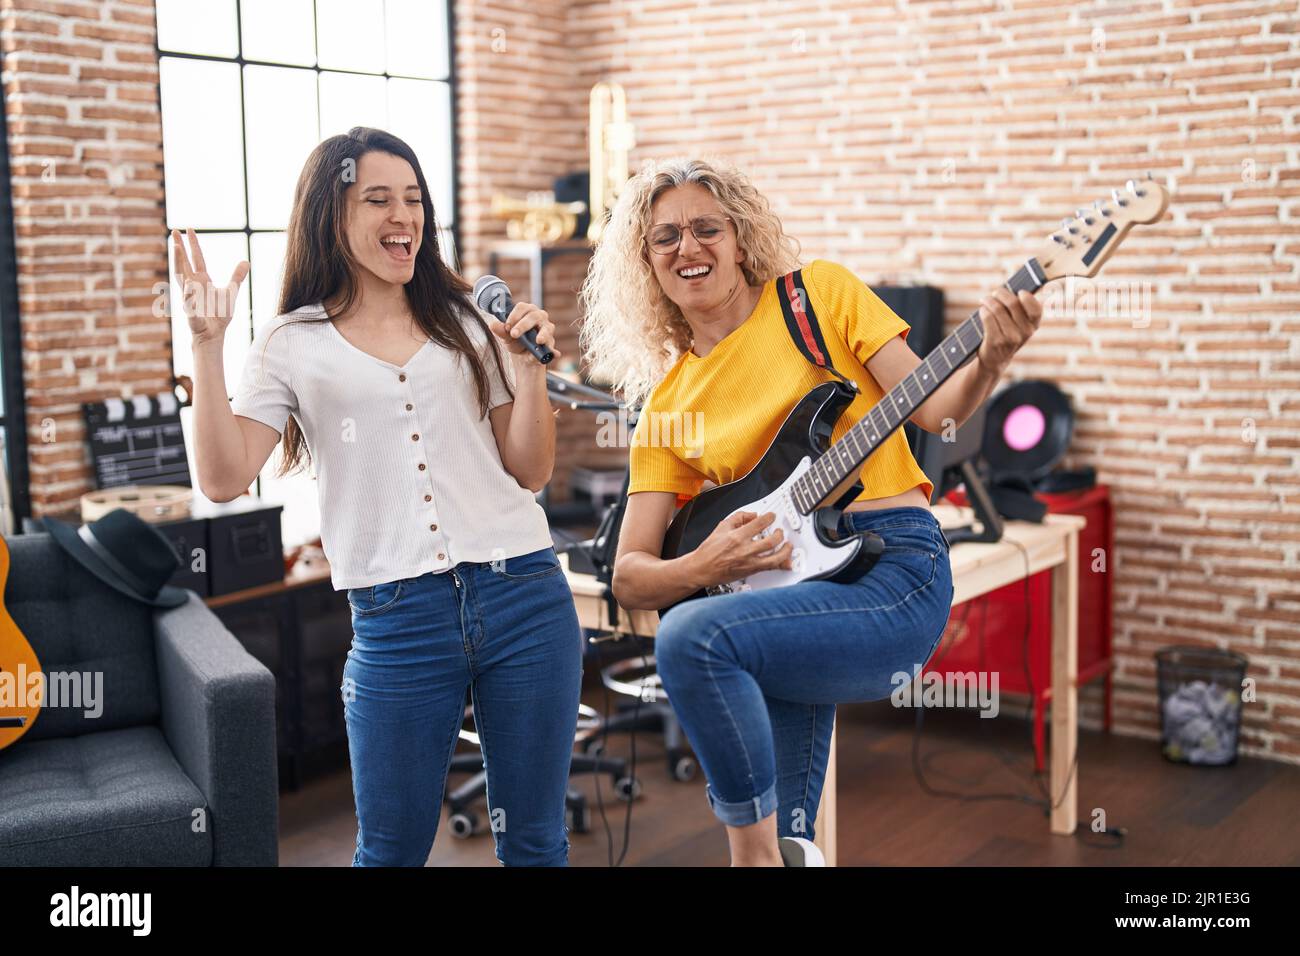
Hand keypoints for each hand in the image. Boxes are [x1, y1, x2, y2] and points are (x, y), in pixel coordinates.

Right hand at [171, 228, 248, 347]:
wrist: (213, 334)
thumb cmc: (219, 314)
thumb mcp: (231, 291)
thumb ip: (236, 277)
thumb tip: (246, 261)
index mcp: (202, 280)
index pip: (197, 258)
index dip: (193, 244)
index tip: (188, 229)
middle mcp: (193, 285)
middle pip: (184, 263)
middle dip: (179, 247)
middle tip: (173, 230)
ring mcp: (189, 297)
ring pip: (181, 277)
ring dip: (178, 263)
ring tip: (176, 247)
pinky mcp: (191, 312)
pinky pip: (189, 302)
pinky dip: (189, 295)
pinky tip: (189, 287)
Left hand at [488, 301, 561, 362]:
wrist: (522, 356)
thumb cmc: (515, 340)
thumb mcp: (505, 336)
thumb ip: (500, 330)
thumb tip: (492, 325)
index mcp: (526, 311)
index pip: (522, 307)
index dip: (514, 315)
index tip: (507, 326)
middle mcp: (539, 316)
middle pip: (534, 316)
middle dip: (524, 325)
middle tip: (514, 334)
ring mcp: (547, 328)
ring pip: (547, 328)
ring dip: (543, 335)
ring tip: (539, 341)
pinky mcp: (551, 342)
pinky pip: (552, 345)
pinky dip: (552, 350)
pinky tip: (554, 354)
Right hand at [687, 510, 792, 589]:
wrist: (701, 569)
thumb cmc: (708, 551)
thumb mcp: (721, 527)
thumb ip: (738, 518)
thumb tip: (752, 515)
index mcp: (737, 537)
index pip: (759, 524)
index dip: (769, 518)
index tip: (772, 516)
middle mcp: (744, 550)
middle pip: (771, 541)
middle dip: (779, 534)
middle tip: (780, 531)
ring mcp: (749, 563)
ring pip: (774, 558)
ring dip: (785, 551)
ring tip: (788, 546)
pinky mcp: (750, 572)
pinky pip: (770, 568)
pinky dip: (780, 565)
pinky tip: (785, 562)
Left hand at [976, 287, 1041, 376]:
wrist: (995, 360)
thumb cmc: (1006, 334)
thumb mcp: (1019, 325)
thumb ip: (1020, 308)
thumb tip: (1013, 286)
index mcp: (1034, 326)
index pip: (1036, 308)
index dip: (1027, 297)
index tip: (1019, 292)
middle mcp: (1025, 332)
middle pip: (1013, 303)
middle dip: (1001, 293)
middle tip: (994, 293)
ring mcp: (1011, 338)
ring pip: (998, 309)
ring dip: (989, 301)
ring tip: (985, 300)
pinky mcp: (996, 341)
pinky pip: (988, 317)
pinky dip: (983, 310)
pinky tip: (982, 310)